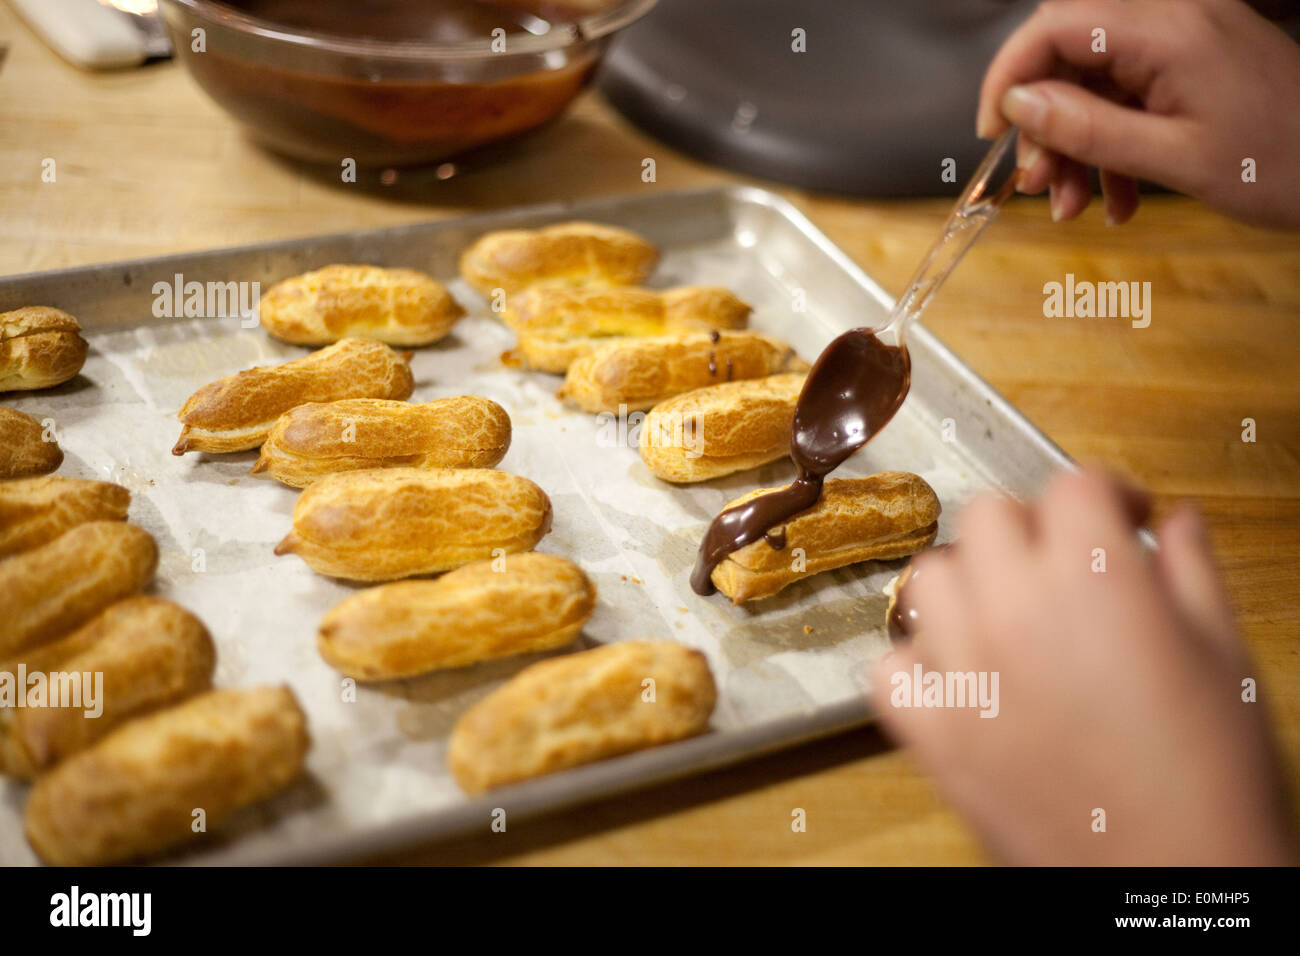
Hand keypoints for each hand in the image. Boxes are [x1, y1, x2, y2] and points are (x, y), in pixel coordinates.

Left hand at [871, 468, 1297, 864]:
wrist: (1173, 882)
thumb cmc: (1212, 777)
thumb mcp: (1224, 655)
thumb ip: (1190, 571)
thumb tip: (1171, 523)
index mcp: (1096, 579)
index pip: (1071, 485)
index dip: (1105, 493)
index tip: (1121, 517)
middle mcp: (1015, 611)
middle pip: (987, 518)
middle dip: (1030, 530)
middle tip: (1064, 567)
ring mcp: (963, 671)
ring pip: (928, 579)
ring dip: (967, 586)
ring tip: (1008, 617)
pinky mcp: (933, 735)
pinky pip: (889, 670)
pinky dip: (916, 667)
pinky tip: (961, 680)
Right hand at [977, 0, 1299, 227]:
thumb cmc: (1281, 165)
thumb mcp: (1171, 157)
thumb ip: (1086, 128)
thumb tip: (1016, 106)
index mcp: (1167, 28)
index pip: (1054, 27)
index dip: (1008, 77)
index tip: (992, 134)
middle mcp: (1172, 18)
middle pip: (1069, 55)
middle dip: (1043, 124)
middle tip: (1039, 184)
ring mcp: (1184, 39)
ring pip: (1093, 84)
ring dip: (1073, 148)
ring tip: (1075, 206)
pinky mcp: (1193, 63)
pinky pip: (1127, 98)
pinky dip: (1108, 148)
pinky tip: (1114, 198)